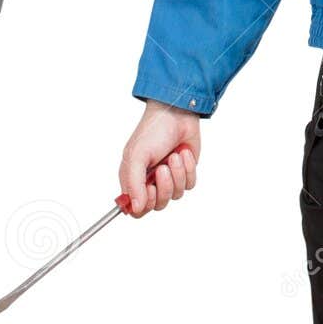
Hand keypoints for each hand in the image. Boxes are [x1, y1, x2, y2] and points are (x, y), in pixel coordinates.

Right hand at [121, 100, 201, 217]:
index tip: (149, 188)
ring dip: (177, 174)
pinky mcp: (184, 172)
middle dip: (164, 187)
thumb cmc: (153, 131)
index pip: (136, 209)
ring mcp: (168, 177)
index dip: (145, 204)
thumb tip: (135, 208)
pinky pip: (189, 184)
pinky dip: (188, 168)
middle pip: (158, 205)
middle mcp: (150, 181)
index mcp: (133, 179)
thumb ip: (134, 184)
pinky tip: (183, 153)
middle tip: (163, 168)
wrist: (178, 114)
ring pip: (175, 194)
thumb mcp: (137, 156)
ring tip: (174, 156)